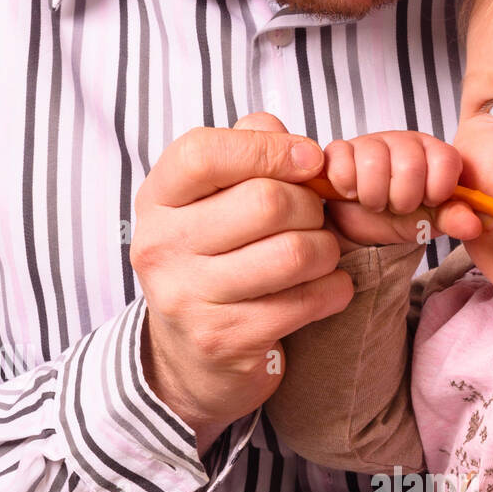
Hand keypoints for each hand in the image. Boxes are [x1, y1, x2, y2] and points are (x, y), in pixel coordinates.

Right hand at [131, 111, 351, 453]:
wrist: (192, 359)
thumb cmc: (217, 262)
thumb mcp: (215, 202)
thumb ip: (247, 153)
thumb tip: (283, 132)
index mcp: (158, 199)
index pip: (206, 153)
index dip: (269, 149)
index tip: (310, 160)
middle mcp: (162, 246)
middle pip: (266, 202)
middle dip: (312, 207)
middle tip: (318, 219)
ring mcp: (189, 297)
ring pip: (294, 253)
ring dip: (328, 250)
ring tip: (324, 254)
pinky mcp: (225, 340)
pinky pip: (304, 302)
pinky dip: (334, 290)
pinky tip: (330, 288)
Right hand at [320, 131, 484, 250]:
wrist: (365, 223)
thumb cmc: (403, 217)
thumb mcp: (432, 221)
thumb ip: (454, 219)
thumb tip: (476, 226)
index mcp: (434, 153)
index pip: (445, 161)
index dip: (437, 190)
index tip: (428, 203)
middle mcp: (405, 141)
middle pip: (410, 165)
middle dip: (403, 199)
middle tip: (397, 206)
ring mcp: (371, 142)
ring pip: (374, 163)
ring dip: (374, 196)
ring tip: (375, 202)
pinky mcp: (340, 150)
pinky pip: (342, 161)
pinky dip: (346, 185)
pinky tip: (351, 192)